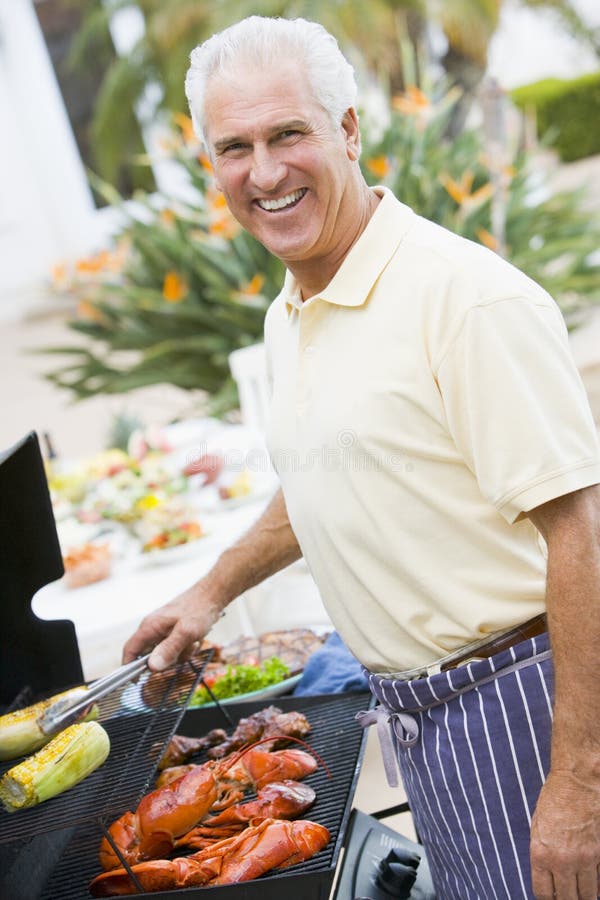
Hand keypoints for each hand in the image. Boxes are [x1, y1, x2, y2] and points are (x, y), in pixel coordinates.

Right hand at [122, 581, 223, 670]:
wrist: (213, 595)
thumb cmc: (199, 610)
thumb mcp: (186, 632)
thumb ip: (169, 649)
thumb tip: (152, 667)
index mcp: (149, 626)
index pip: (130, 649)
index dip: (128, 667)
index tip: (135, 681)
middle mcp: (152, 628)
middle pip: (149, 655)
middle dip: (167, 659)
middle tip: (183, 652)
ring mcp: (162, 629)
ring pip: (164, 653)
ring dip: (180, 653)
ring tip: (192, 642)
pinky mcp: (172, 631)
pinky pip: (174, 647)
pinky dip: (185, 648)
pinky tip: (195, 640)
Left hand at [530, 769, 599, 898]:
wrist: (578, 781)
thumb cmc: (555, 799)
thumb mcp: (538, 827)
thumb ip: (543, 855)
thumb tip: (549, 878)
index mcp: (541, 854)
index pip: (543, 894)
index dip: (548, 899)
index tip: (551, 897)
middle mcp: (563, 861)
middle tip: (567, 896)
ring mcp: (585, 859)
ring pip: (588, 895)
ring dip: (584, 896)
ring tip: (582, 892)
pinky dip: (597, 883)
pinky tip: (593, 879)